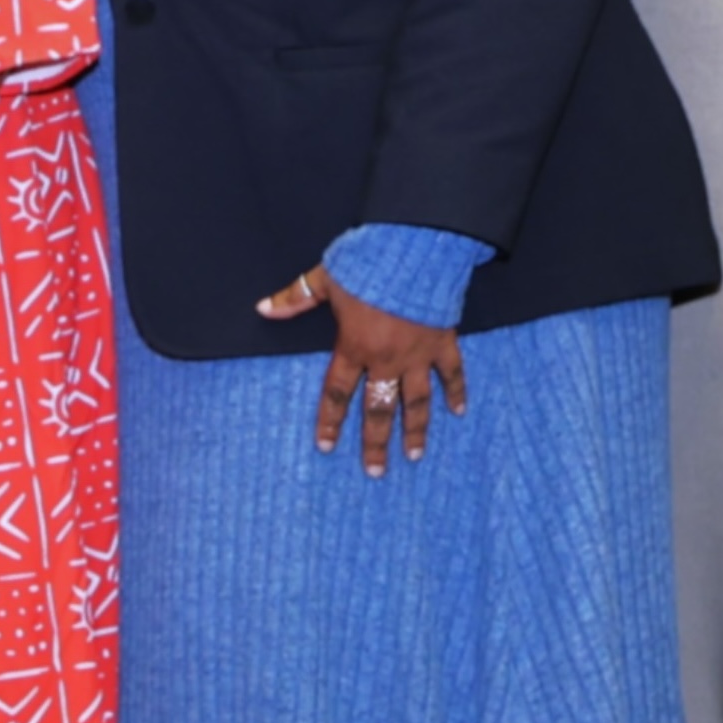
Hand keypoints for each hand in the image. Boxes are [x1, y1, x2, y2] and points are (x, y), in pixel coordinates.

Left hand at [259, 262, 465, 476]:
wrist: (413, 251)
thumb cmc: (366, 264)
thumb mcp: (325, 278)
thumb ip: (296, 297)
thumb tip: (263, 309)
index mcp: (355, 346)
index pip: (337, 392)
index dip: (330, 420)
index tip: (327, 447)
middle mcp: (386, 359)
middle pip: (379, 408)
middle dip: (375, 442)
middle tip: (375, 471)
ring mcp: (418, 354)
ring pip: (417, 401)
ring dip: (416, 429)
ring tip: (414, 455)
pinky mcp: (444, 342)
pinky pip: (452, 372)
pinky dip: (457, 392)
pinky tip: (459, 412)